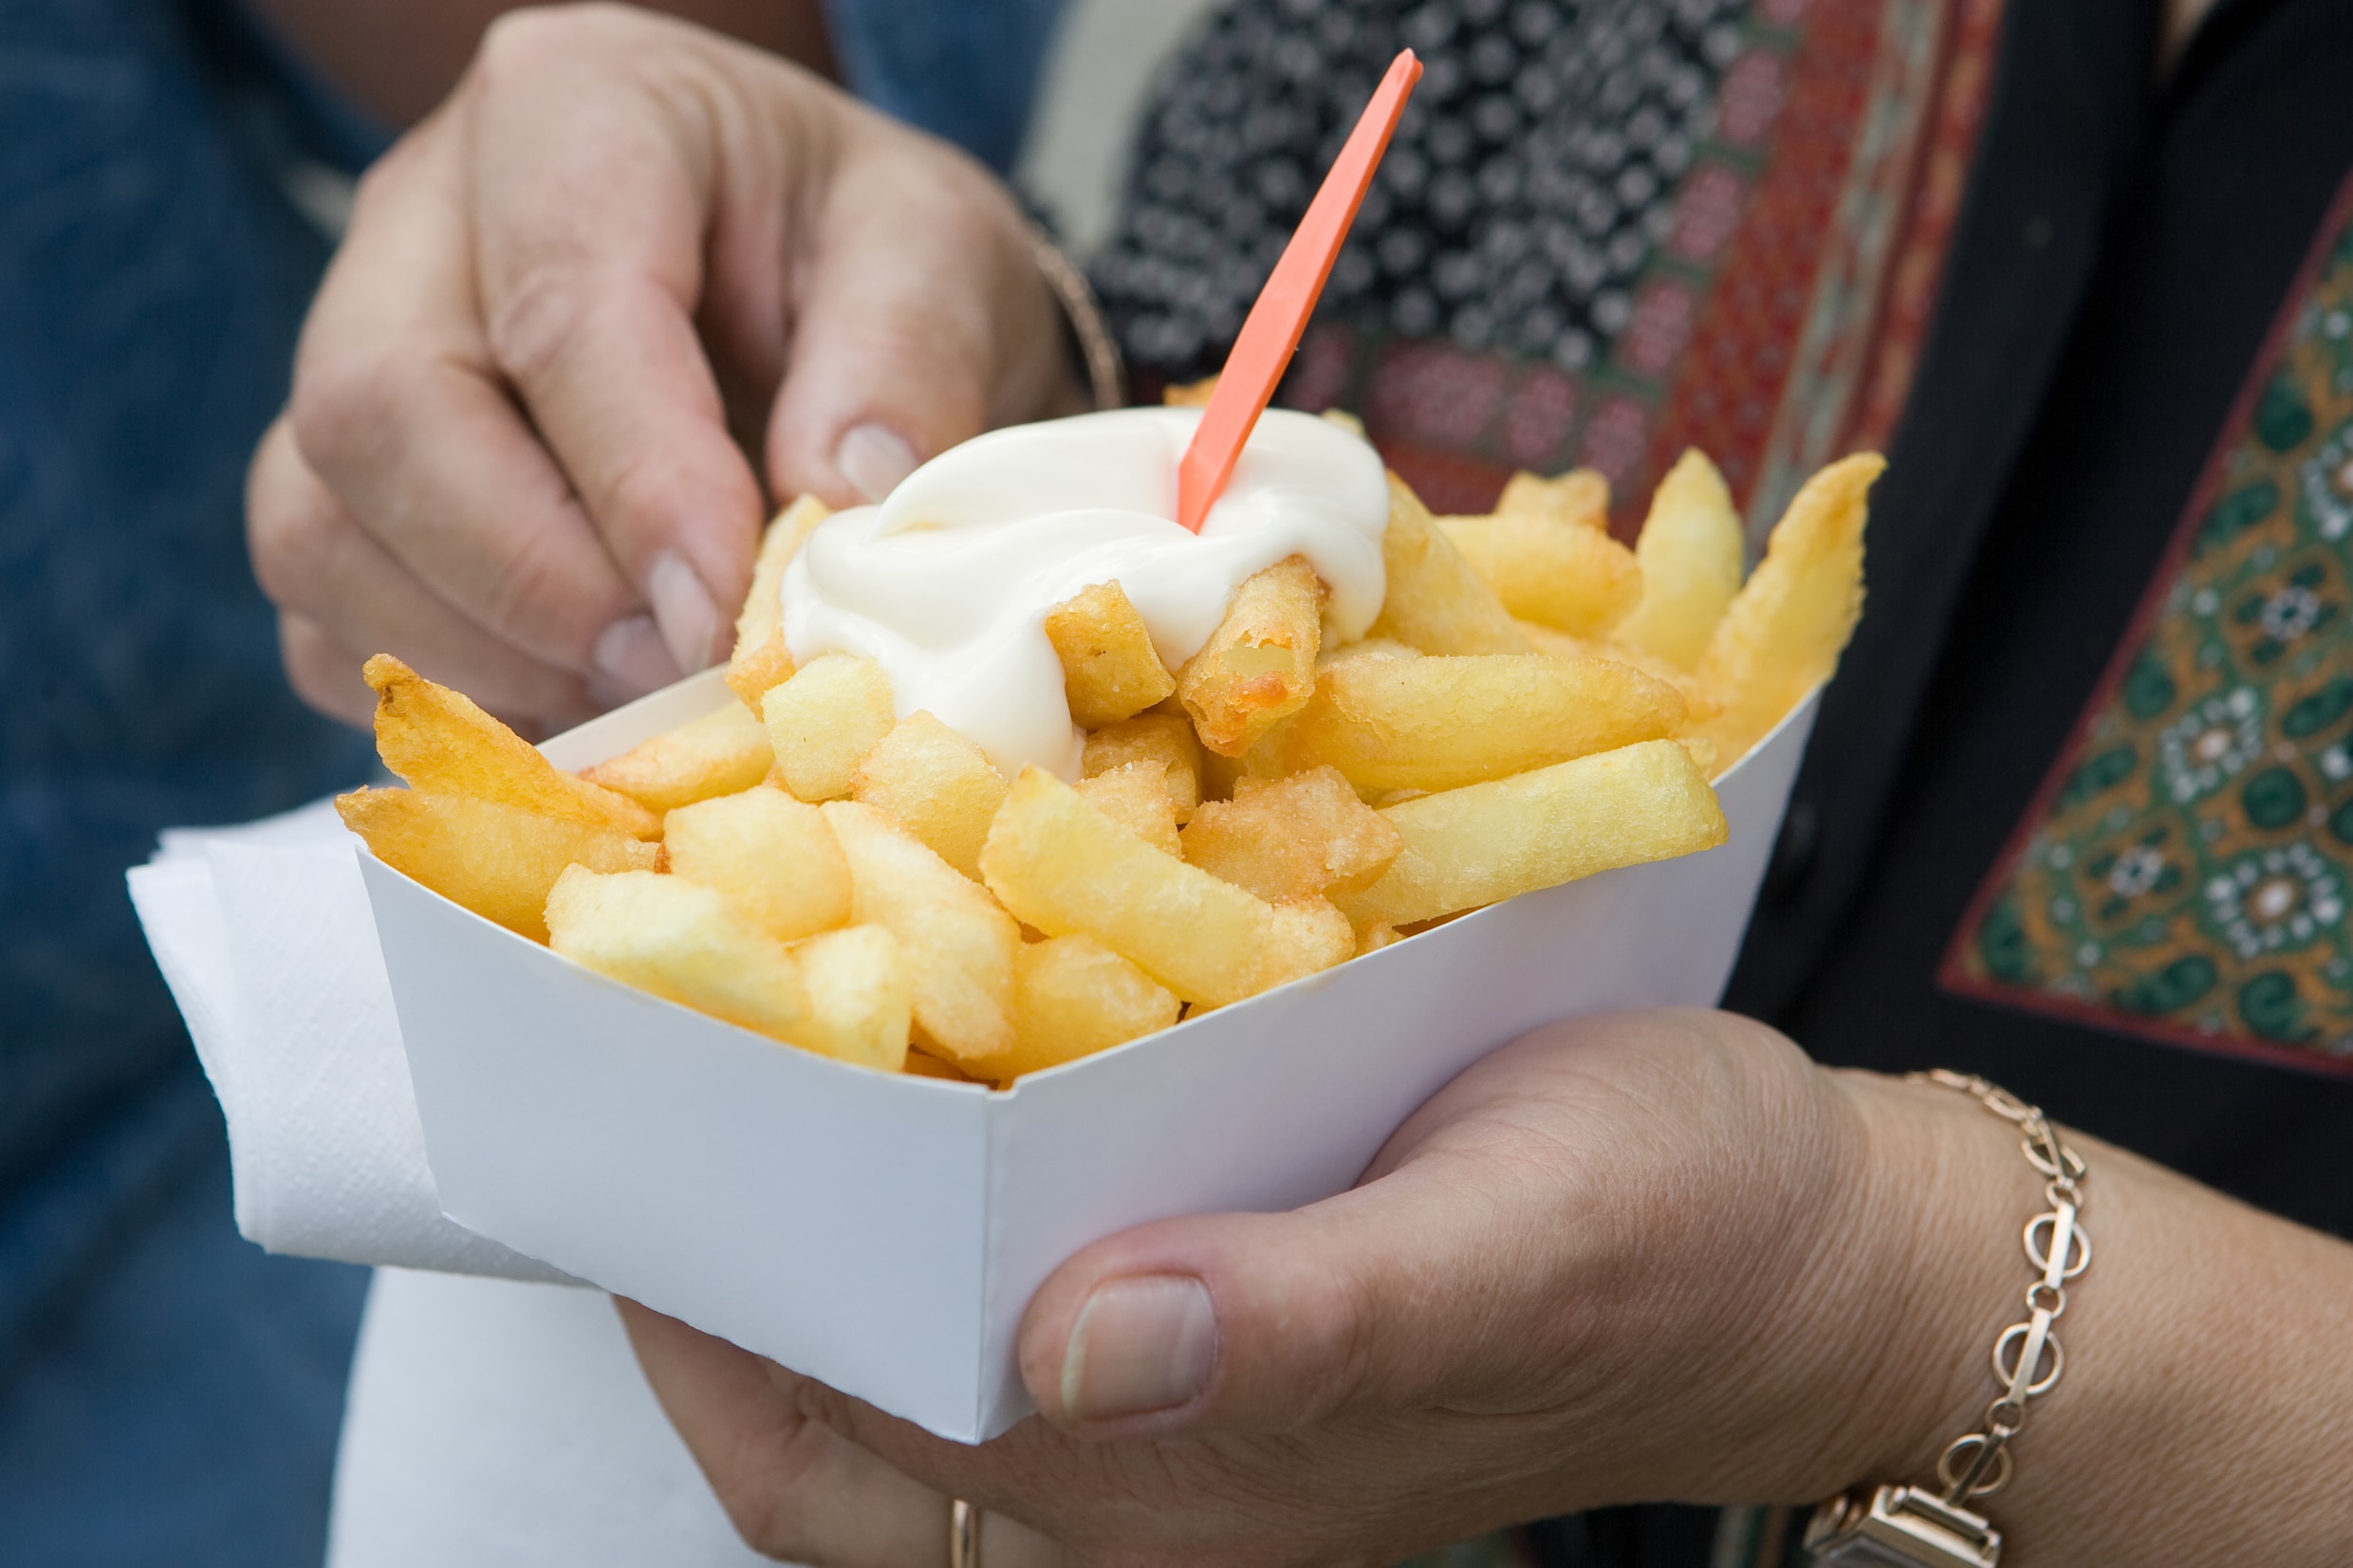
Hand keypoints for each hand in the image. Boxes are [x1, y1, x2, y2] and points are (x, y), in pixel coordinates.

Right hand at [250, 3, 1079, 732]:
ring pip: (317, 529)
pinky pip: (321, 619)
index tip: (726, 617)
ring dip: (482, 657)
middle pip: (379, 414)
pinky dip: (442, 697)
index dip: (638, 487)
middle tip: (682, 677)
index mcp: (575, 110)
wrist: (826, 303)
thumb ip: (903, 365)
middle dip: (537, 586)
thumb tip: (835, 510)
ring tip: (643, 702)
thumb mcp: (940, 260)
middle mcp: (420, 218)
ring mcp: (351, 350)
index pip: (558, 312)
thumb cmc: (872, 263)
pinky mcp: (332, 489)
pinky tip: (577, 710)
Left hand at [619, 1009, 1990, 1565]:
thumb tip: (1072, 1349)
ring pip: (914, 1370)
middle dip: (731, 1280)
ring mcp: (1188, 1424)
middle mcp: (1154, 1487)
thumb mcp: (1521, 1245)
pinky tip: (932, 1068)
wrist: (1814, 1251)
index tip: (636, 1152)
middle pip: (849, 1428)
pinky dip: (936, 1205)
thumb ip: (1310, 1316)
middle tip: (664, 1088)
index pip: (856, 1455)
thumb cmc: (1685, 1236)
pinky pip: (1015, 1304)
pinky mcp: (1234, 1337)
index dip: (718, 1324)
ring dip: (819, 1237)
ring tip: (755, 1063)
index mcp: (1189, 1496)